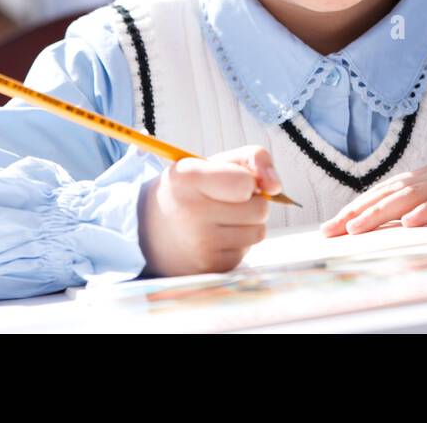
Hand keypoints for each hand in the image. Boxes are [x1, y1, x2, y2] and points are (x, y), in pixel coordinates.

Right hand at [137, 144, 280, 277]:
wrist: (149, 230)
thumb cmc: (192, 190)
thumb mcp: (213, 162)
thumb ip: (253, 158)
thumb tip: (277, 186)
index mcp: (189, 178)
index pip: (245, 183)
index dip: (248, 181)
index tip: (233, 182)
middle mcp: (191, 213)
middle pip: (260, 209)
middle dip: (251, 202)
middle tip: (225, 201)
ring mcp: (200, 245)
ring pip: (258, 232)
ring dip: (247, 224)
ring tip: (220, 219)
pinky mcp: (209, 268)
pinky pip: (246, 251)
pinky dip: (237, 243)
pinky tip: (215, 238)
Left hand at [319, 127, 426, 236]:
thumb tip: (405, 221)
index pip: (386, 190)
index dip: (358, 206)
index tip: (333, 225)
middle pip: (390, 191)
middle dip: (357, 211)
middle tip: (330, 231)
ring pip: (412, 195)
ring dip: (381, 213)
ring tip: (357, 229)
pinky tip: (410, 223)